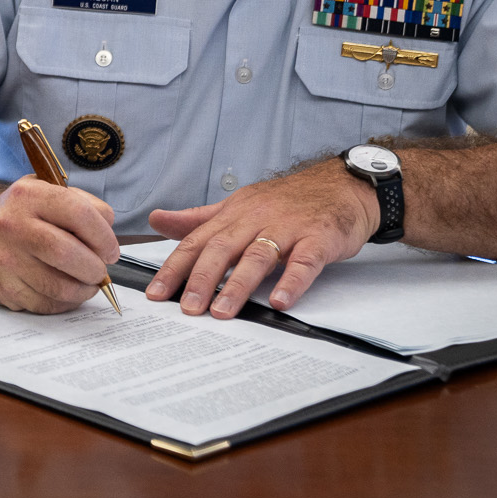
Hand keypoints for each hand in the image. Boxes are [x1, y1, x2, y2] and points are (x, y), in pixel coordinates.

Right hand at [0, 176, 119, 313]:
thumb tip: (109, 237)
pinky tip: (66, 292)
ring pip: (60, 286)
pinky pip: (46, 304)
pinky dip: (65, 303)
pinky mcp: (2, 288)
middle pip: (69, 254)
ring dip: (84, 290)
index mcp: (28, 195)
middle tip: (100, 271)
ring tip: (86, 282)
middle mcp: (11, 225)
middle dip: (95, 268)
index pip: (79, 214)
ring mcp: (4, 260)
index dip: (104, 236)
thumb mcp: (45, 192)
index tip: (111, 250)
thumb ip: (83, 204)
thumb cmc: (19, 216)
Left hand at [144, 160, 378, 316]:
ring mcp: (288, 228)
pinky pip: (304, 261)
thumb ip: (199, 218)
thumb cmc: (286, 201)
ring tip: (222, 312)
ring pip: (258, 256)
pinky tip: (279, 301)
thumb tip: (157, 219)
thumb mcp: (238, 205)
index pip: (196, 241)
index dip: (174, 268)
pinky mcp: (319, 238)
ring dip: (238, 285)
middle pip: (222, 248)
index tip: (156, 294)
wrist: (340, 186)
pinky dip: (291, 281)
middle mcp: (256, 219)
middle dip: (202, 279)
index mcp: (233, 214)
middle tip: (188, 308)